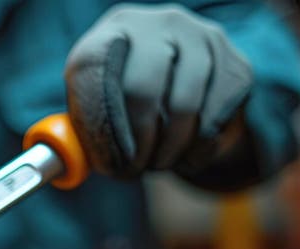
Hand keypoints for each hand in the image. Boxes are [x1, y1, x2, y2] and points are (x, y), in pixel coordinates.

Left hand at [65, 3, 253, 178]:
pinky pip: (216, 117)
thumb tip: (65, 165)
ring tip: (157, 166)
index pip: (94, 66)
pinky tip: (185, 158)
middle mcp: (157, 24)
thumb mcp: (97, 102)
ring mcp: (201, 38)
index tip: (104, 162)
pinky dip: (198, 149)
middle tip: (133, 172)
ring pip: (184, 106)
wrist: (185, 71)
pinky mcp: (235, 63)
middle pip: (142, 88)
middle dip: (137, 143)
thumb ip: (78, 128)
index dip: (95, 121)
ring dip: (168, 150)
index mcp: (112, 31)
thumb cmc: (127, 95)